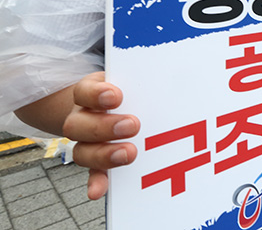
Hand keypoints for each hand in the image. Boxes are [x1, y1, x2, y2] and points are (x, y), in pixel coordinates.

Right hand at [63, 72, 139, 199]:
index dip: (96, 94)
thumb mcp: (135, 79)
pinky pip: (93, 174)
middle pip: (78, 125)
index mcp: (90, 94)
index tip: (116, 96)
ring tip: (129, 153)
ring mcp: (87, 142)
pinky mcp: (97, 162)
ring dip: (105, 155)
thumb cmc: (131, 91)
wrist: (114, 106)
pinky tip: (100, 190)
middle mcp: (84, 118)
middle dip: (105, 127)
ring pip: (82, 152)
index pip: (84, 91)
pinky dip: (97, 182)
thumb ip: (146, 79)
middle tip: (133, 125)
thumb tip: (180, 72)